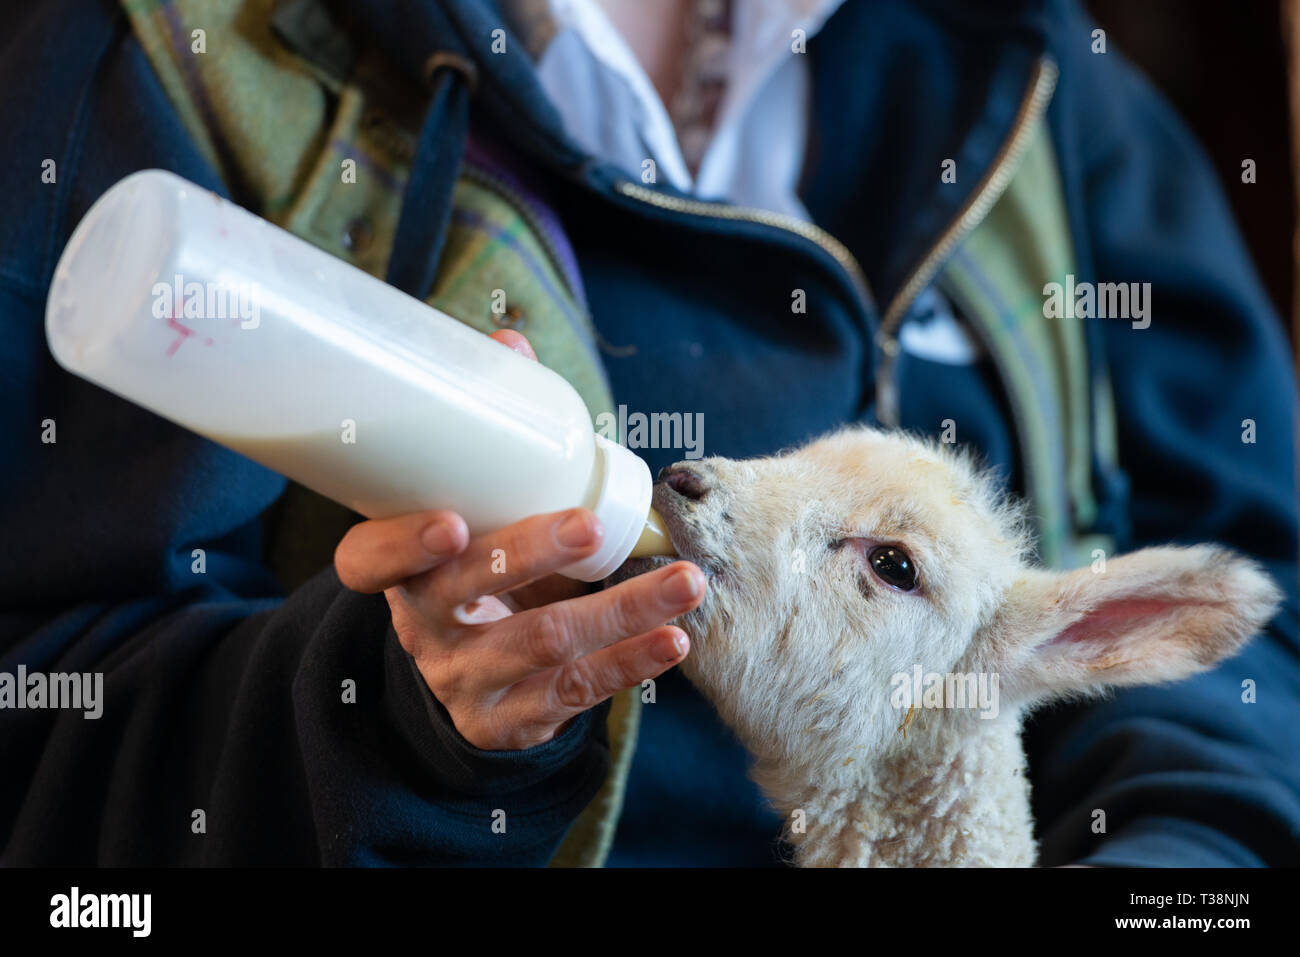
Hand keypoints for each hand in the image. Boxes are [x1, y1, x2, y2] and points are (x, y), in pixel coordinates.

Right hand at [332, 329, 704, 749]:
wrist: (477, 675)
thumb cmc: (479, 569)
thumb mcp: (470, 514)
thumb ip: (488, 437)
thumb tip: (509, 341)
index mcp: (398, 572)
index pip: (366, 563)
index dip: (400, 547)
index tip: (450, 523)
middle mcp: (423, 629)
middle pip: (464, 596)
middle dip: (530, 557)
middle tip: (589, 528)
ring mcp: (466, 680)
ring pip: (539, 646)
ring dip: (619, 610)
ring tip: (685, 582)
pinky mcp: (512, 719)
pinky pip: (574, 694)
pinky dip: (630, 663)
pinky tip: (674, 637)